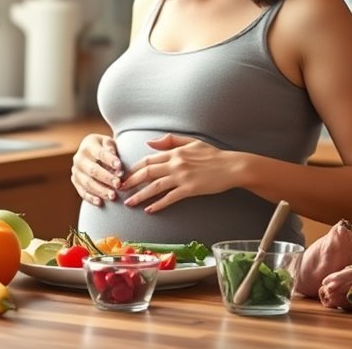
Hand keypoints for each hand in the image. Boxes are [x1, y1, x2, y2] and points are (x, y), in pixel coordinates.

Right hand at [70, 134, 122, 206]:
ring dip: (100, 190)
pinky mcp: (75, 181)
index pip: (100, 153)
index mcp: (88, 145)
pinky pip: (81, 191)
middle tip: (118, 184)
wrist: (91, 152)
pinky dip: (90, 198)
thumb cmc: (105, 147)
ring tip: (112, 196)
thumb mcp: (108, 142)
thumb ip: (112, 149)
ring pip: (87, 183)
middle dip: (106, 178)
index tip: (120, 166)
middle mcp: (79, 158)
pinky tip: (99, 202)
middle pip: (93, 170)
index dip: (110, 160)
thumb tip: (117, 164)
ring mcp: (76, 171)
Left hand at [120, 133, 236, 213]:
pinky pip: (170, 198)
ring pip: (155, 186)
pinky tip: (149, 210)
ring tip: (129, 203)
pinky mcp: (190, 189)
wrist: (232, 166)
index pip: (148, 159)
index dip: (134, 168)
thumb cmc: (213, 154)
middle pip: (147, 172)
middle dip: (131, 181)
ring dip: (140, 195)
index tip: (124, 175)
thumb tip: (150, 143)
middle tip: (119, 189)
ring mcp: (182, 177)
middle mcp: (175, 163)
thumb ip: (170, 141)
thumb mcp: (191, 142)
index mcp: (175, 152)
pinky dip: (158, 204)